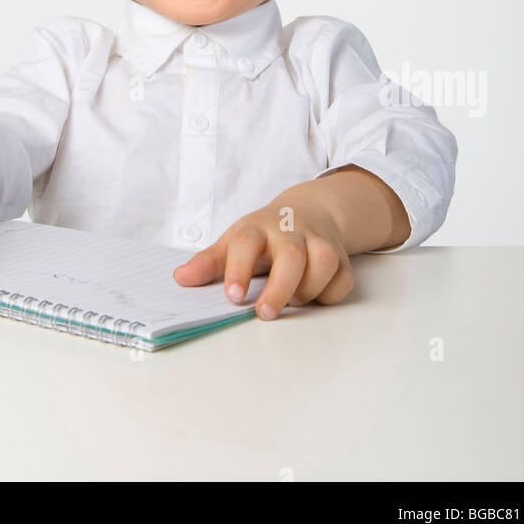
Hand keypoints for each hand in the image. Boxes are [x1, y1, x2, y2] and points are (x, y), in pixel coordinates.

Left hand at [172, 187, 354, 318]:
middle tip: (265, 313)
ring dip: (309, 289)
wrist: (309, 211)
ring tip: (292, 300)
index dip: (238, 269)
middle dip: (280, 287)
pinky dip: (330, 294)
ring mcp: (318, 242)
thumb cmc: (264, 233)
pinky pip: (342, 280)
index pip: (246, 244)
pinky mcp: (340, 258)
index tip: (233, 296)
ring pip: (324, 263)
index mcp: (257, 228)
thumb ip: (209, 262)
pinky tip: (314, 296)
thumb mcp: (233, 241)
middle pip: (291, 256)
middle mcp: (290, 233)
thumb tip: (181, 278)